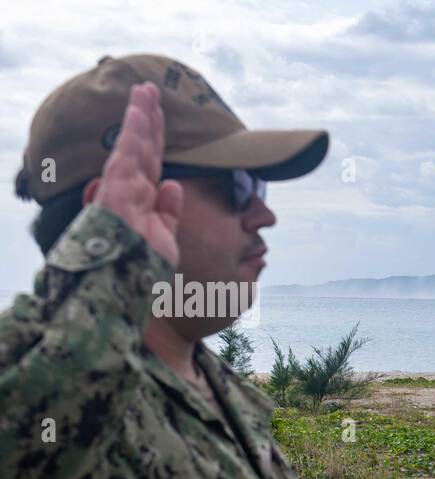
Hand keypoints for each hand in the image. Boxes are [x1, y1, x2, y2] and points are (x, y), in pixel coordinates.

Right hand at [91, 83, 181, 265]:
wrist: (128, 286)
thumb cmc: (143, 268)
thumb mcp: (165, 239)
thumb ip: (169, 212)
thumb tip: (174, 185)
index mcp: (143, 201)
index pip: (152, 162)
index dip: (156, 138)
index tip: (160, 115)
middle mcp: (131, 192)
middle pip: (142, 149)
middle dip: (147, 119)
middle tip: (151, 90)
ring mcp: (122, 190)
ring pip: (133, 146)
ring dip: (140, 116)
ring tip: (146, 90)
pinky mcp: (115, 191)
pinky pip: (125, 155)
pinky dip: (133, 133)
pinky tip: (139, 112)